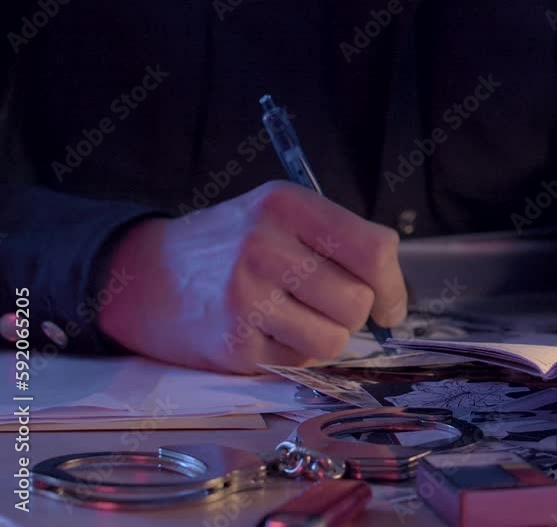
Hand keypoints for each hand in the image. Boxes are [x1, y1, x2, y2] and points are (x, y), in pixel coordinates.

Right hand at [96, 181, 407, 373]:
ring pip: (334, 339)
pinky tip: (263, 332)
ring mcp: (246, 296)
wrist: (144, 276)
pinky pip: (299, 362)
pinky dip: (292, 354)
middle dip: (353, 315)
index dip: (393, 286)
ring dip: (324, 337)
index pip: (374, 250)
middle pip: (357, 301)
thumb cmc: (228, 247)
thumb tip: (392, 295)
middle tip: (325, 308)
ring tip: (292, 318)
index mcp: (286, 205)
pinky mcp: (234, 343)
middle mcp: (265, 245)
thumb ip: (336, 241)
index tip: (390, 305)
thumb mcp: (277, 216)